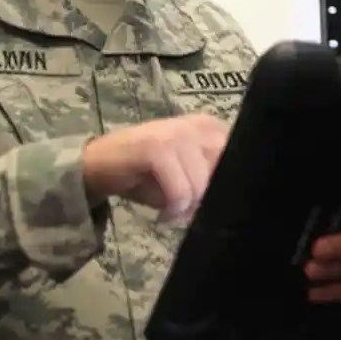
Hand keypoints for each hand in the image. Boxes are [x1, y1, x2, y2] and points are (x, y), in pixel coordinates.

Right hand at [80, 113, 228, 220]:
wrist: (97, 164)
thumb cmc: (146, 175)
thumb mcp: (188, 177)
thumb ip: (211, 181)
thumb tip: (233, 204)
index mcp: (212, 128)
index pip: (243, 161)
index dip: (230, 189)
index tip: (210, 204)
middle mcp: (199, 125)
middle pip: (226, 174)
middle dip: (209, 199)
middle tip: (189, 211)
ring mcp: (178, 133)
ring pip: (203, 186)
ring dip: (188, 208)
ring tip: (172, 212)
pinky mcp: (157, 147)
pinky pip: (181, 191)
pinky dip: (173, 209)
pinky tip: (162, 214)